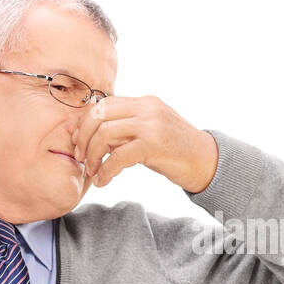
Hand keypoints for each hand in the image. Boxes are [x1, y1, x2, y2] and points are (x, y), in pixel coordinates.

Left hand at [72, 96, 218, 193]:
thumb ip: (124, 127)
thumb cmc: (172, 150)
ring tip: (92, 172)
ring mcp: (151, 124)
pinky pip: (118, 156)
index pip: (102, 104)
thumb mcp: (147, 131)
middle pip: (98, 115)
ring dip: (92, 156)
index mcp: (143, 102)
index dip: (84, 124)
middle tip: (80, 158)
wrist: (206, 160)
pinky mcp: (154, 144)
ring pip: (105, 134)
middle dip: (83, 138)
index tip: (78, 143)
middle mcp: (147, 107)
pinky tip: (103, 181)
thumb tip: (89, 133)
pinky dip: (106, 171)